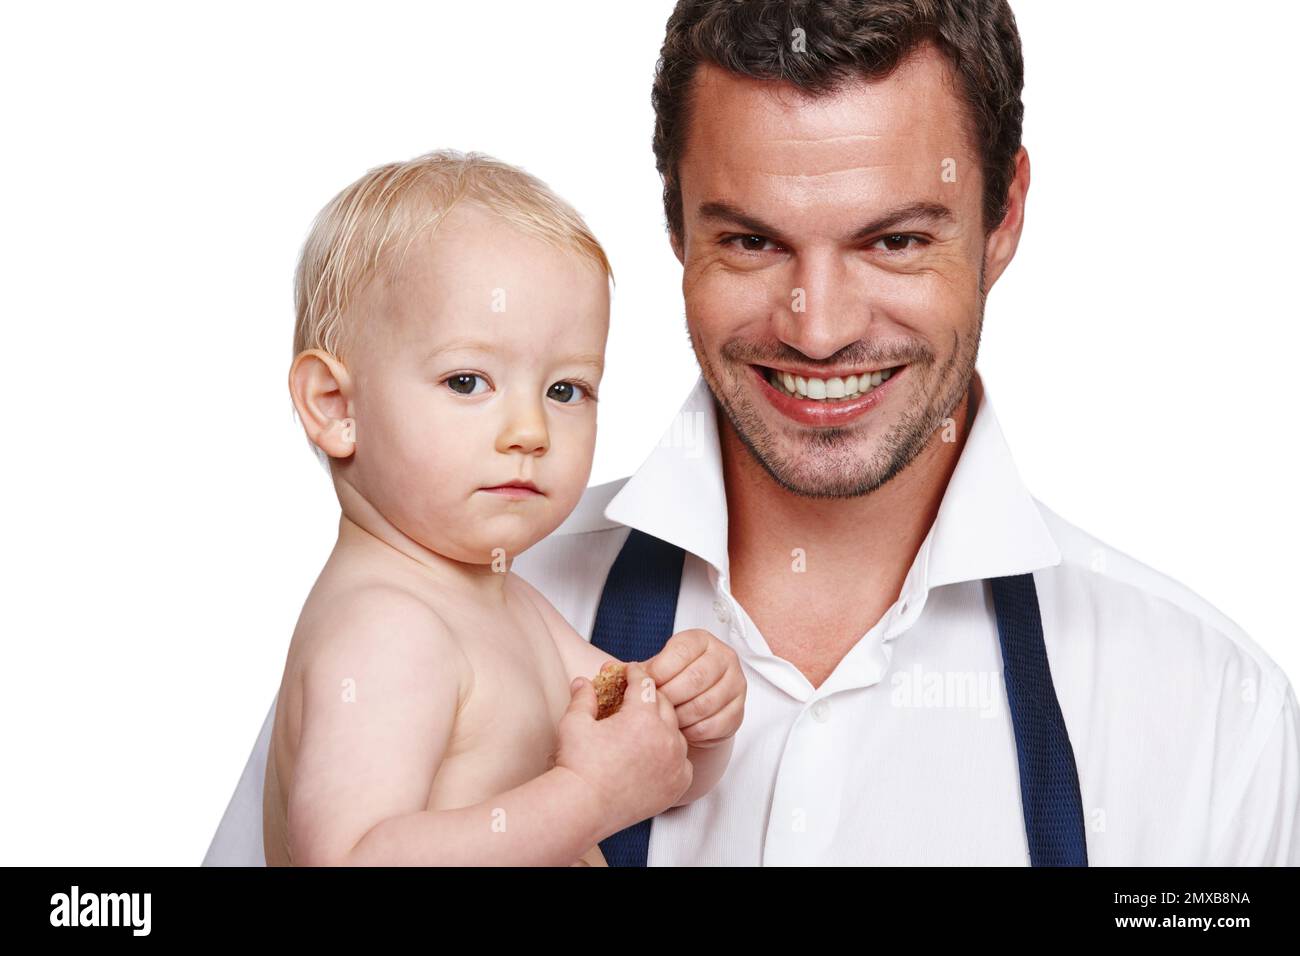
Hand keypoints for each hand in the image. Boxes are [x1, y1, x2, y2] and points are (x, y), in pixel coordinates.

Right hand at [554, 661, 692, 837]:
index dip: (634, 673)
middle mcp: (666, 737)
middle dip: (650, 697)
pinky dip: (672, 755)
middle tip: (636, 697)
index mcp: (643, 717)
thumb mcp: (575, 722)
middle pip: (664, 704)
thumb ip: (584, 697)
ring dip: (663, 726)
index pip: (644, 683)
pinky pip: (682, 761)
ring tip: (646, 727)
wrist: (581, 808)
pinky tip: (657, 755)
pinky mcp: (677, 785)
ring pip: (676, 732)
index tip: (629, 672)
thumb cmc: (576, 765)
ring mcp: (675, 763)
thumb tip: (583, 682)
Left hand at [641, 628, 745, 747]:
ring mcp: (736, 684)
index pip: (681, 652)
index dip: (659, 672)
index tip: (645, 685)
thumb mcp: (655, 669)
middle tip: (653, 707)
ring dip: (680, 717)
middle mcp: (724, 657)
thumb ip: (635, 670)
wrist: (696, 701)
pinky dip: (693, 732)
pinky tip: (682, 730)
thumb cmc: (672, 681)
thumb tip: (607, 670)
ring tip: (666, 720)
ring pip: (705, 704)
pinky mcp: (739, 711)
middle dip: (669, 697)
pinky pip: (714, 725)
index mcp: (701, 640)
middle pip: (695, 679)